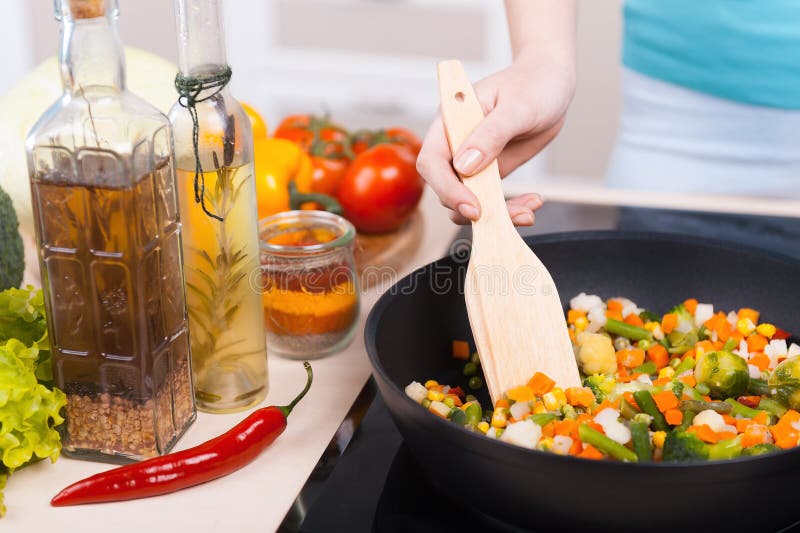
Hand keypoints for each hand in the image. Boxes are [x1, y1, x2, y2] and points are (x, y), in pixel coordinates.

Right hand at [416, 51, 575, 224]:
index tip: (472, 205)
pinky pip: (491, 201)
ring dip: (494, 215)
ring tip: (527, 212)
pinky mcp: (490, 174)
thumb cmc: (532, 84)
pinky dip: (509, 210)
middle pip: (446, 188)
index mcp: (451, 121)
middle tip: (503, 218)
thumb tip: (464, 165)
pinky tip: (532, 204)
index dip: (446, 188)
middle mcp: (455, 145)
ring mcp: (472, 162)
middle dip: (472, 208)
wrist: (551, 84)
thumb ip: (490, 135)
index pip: (432, 161)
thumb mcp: (516, 107)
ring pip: (468, 201)